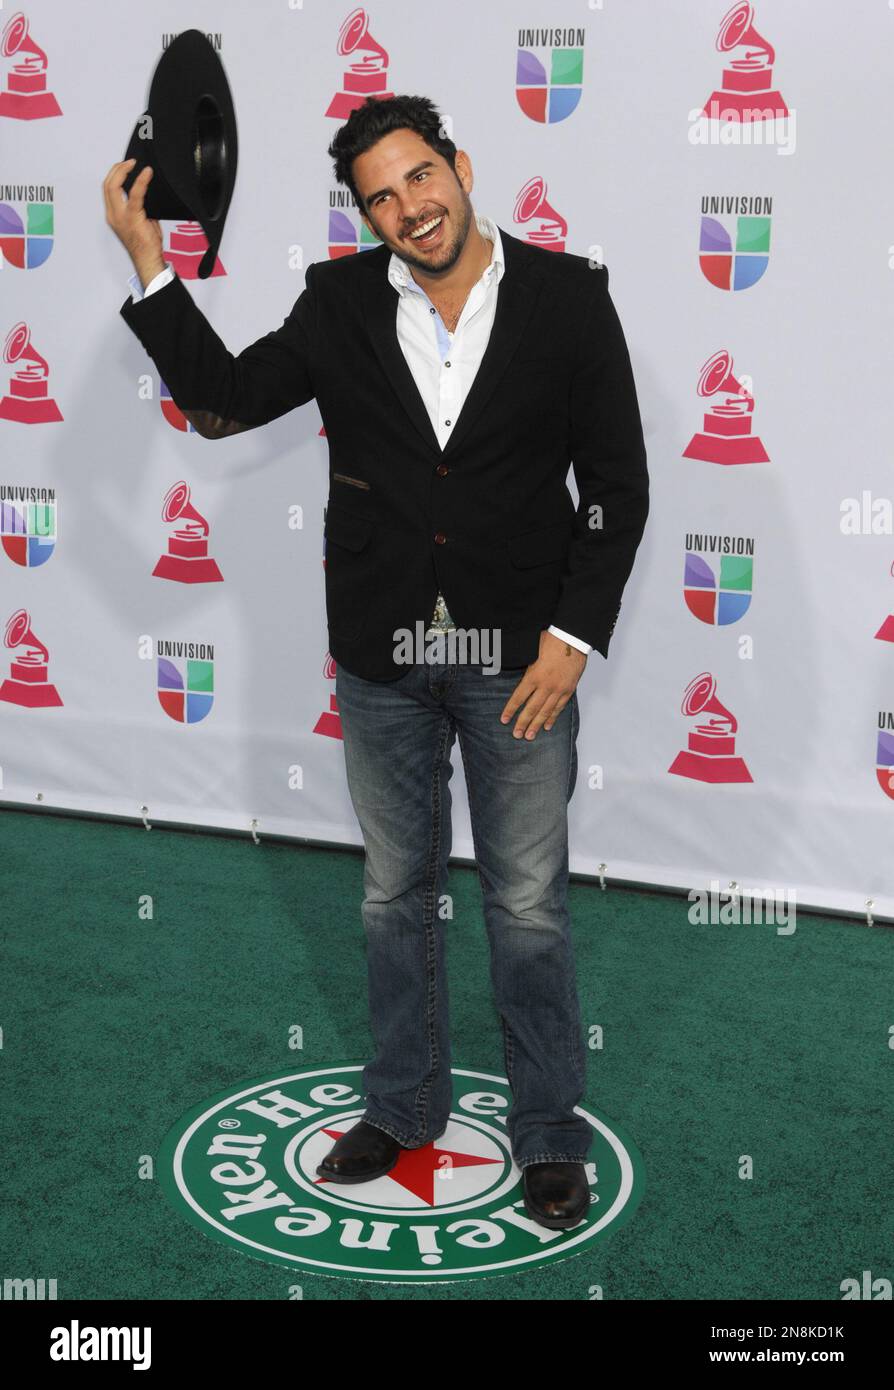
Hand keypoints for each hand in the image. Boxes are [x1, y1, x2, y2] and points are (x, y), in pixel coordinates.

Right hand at [102, 158, 163, 285]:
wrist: (148, 259)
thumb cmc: (146, 244)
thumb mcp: (139, 221)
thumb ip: (138, 207)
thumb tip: (145, 193)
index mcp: (113, 215)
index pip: (108, 189)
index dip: (114, 174)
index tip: (125, 166)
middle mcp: (113, 214)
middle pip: (107, 184)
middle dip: (117, 169)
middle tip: (129, 162)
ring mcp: (120, 216)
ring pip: (113, 186)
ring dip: (123, 171)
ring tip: (134, 164)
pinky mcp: (132, 217)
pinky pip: (134, 195)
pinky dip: (140, 182)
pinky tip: (147, 174)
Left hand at [499, 630, 586, 739]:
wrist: (573, 638)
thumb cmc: (551, 640)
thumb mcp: (531, 650)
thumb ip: (522, 664)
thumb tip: (507, 665)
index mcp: (534, 675)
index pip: (519, 697)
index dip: (510, 710)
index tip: (504, 720)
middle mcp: (546, 685)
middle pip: (532, 708)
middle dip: (523, 723)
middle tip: (516, 735)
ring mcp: (558, 689)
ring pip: (546, 711)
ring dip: (537, 724)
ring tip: (530, 736)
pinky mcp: (569, 689)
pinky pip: (559, 707)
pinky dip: (553, 717)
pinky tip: (547, 726)